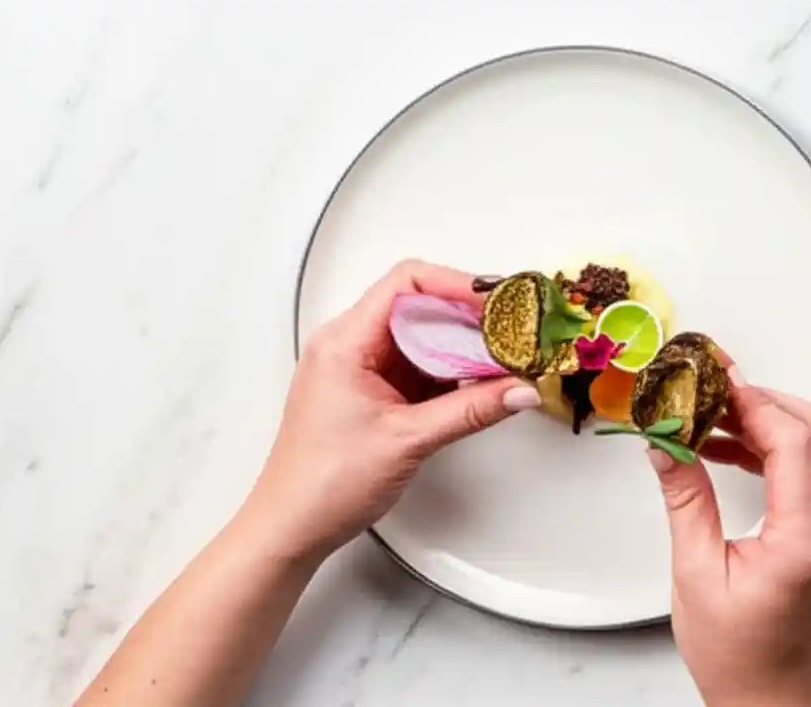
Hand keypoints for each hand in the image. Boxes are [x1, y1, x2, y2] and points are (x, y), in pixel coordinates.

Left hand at [244, 260, 541, 561]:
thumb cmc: (322, 483)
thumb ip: (471, 411)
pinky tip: (480, 386)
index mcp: (345, 341)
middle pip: (420, 306)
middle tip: (511, 333)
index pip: (408, 283)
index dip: (457, 286)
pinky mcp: (374, 393)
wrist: (292, 528)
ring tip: (504, 361)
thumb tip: (519, 389)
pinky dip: (451, 373)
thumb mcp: (408, 440)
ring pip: (423, 338)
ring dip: (463, 348)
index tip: (496, 305)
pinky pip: (420, 367)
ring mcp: (362, 369)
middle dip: (469, 318)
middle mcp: (350, 345)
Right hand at [648, 365, 810, 706]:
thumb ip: (685, 499)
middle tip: (715, 388)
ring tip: (714, 415)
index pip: (793, 443)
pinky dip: (776, 448)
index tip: (718, 379)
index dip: (755, 402)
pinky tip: (731, 448)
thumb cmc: (737, 653)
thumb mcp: (697, 572)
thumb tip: (666, 445)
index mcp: (806, 539)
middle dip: (765, 400)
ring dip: (770, 421)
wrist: (768, 694)